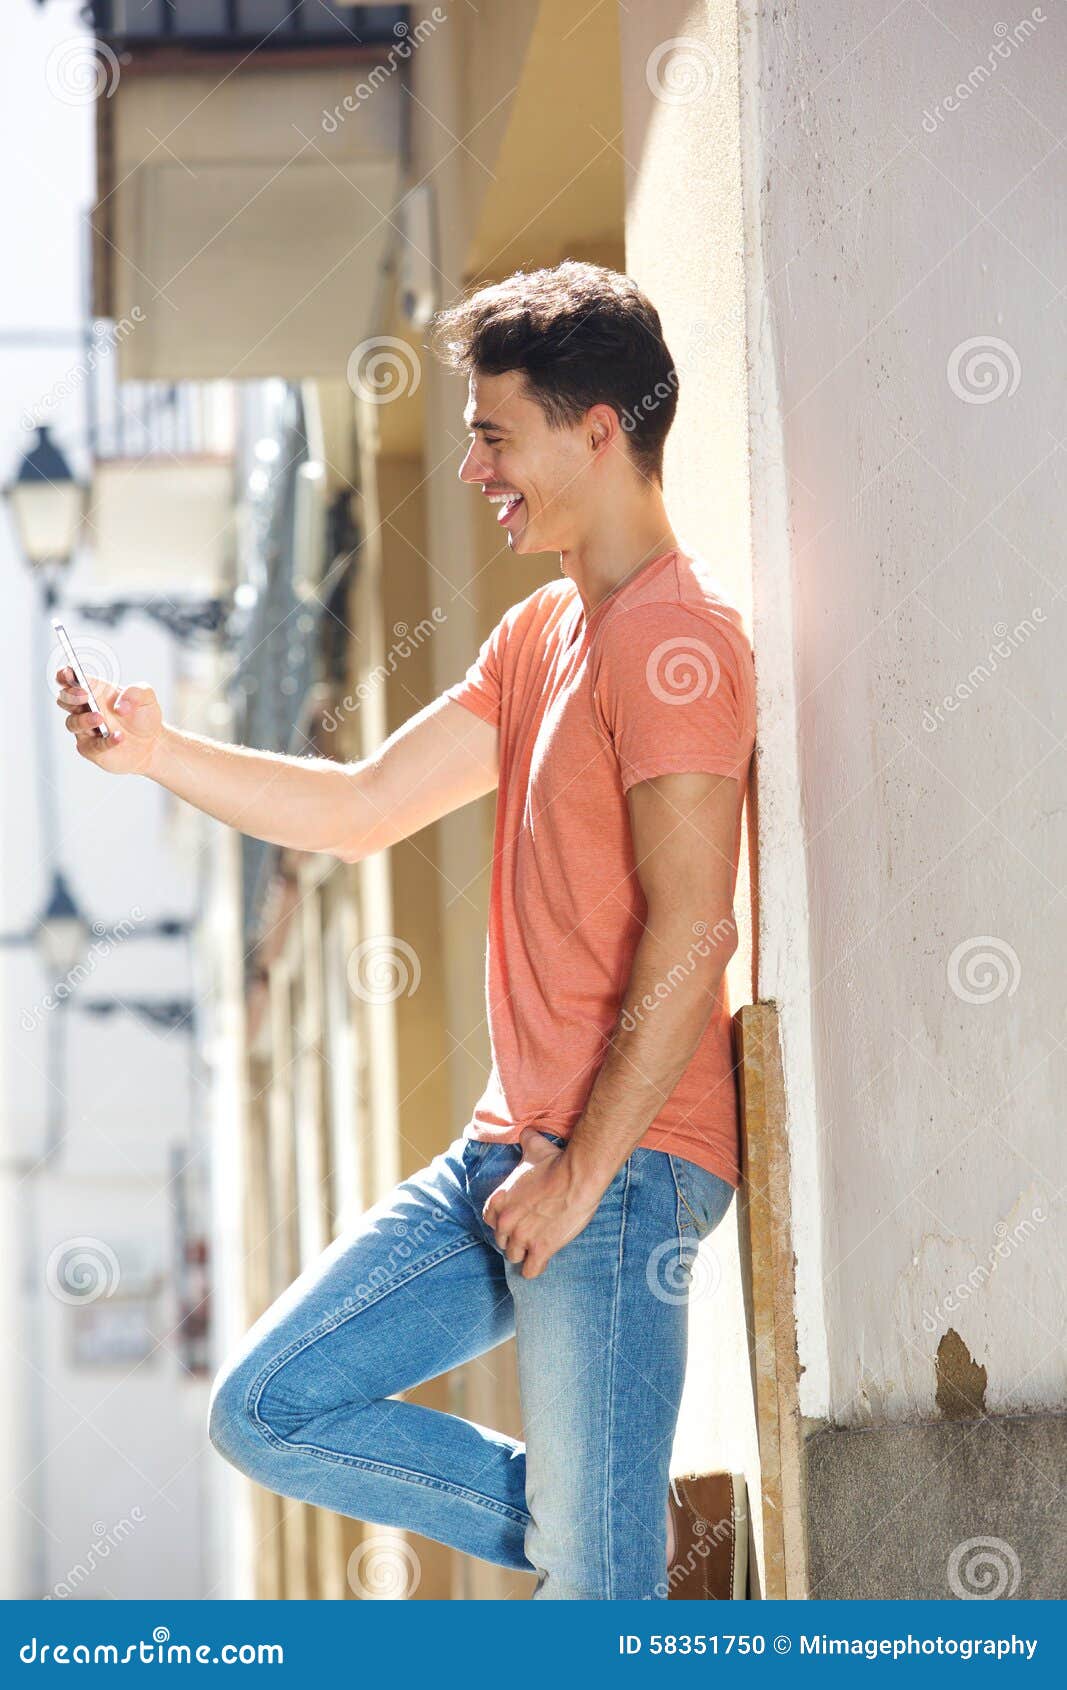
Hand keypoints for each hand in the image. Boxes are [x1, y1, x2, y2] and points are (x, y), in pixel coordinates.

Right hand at [55, 667, 163, 775]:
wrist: (151, 744)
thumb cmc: (143, 716)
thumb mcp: (146, 697)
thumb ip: (136, 692)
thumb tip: (119, 706)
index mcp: (95, 690)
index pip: (71, 680)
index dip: (65, 675)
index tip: (69, 672)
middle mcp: (85, 708)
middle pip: (64, 700)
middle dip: (70, 696)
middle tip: (84, 695)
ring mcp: (85, 729)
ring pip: (72, 723)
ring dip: (85, 719)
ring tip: (101, 718)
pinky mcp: (91, 748)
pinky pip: (92, 745)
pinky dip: (106, 741)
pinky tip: (119, 737)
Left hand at [482, 1127, 606, 1278]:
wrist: (576, 1177)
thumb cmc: (554, 1163)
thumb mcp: (534, 1148)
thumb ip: (525, 1142)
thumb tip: (526, 1131)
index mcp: (500, 1201)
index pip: (489, 1220)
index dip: (502, 1221)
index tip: (514, 1221)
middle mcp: (506, 1222)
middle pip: (502, 1241)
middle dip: (514, 1239)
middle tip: (529, 1234)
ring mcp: (522, 1238)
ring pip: (514, 1257)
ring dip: (524, 1254)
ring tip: (536, 1248)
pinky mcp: (541, 1250)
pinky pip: (531, 1271)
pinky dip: (535, 1269)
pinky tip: (543, 1261)